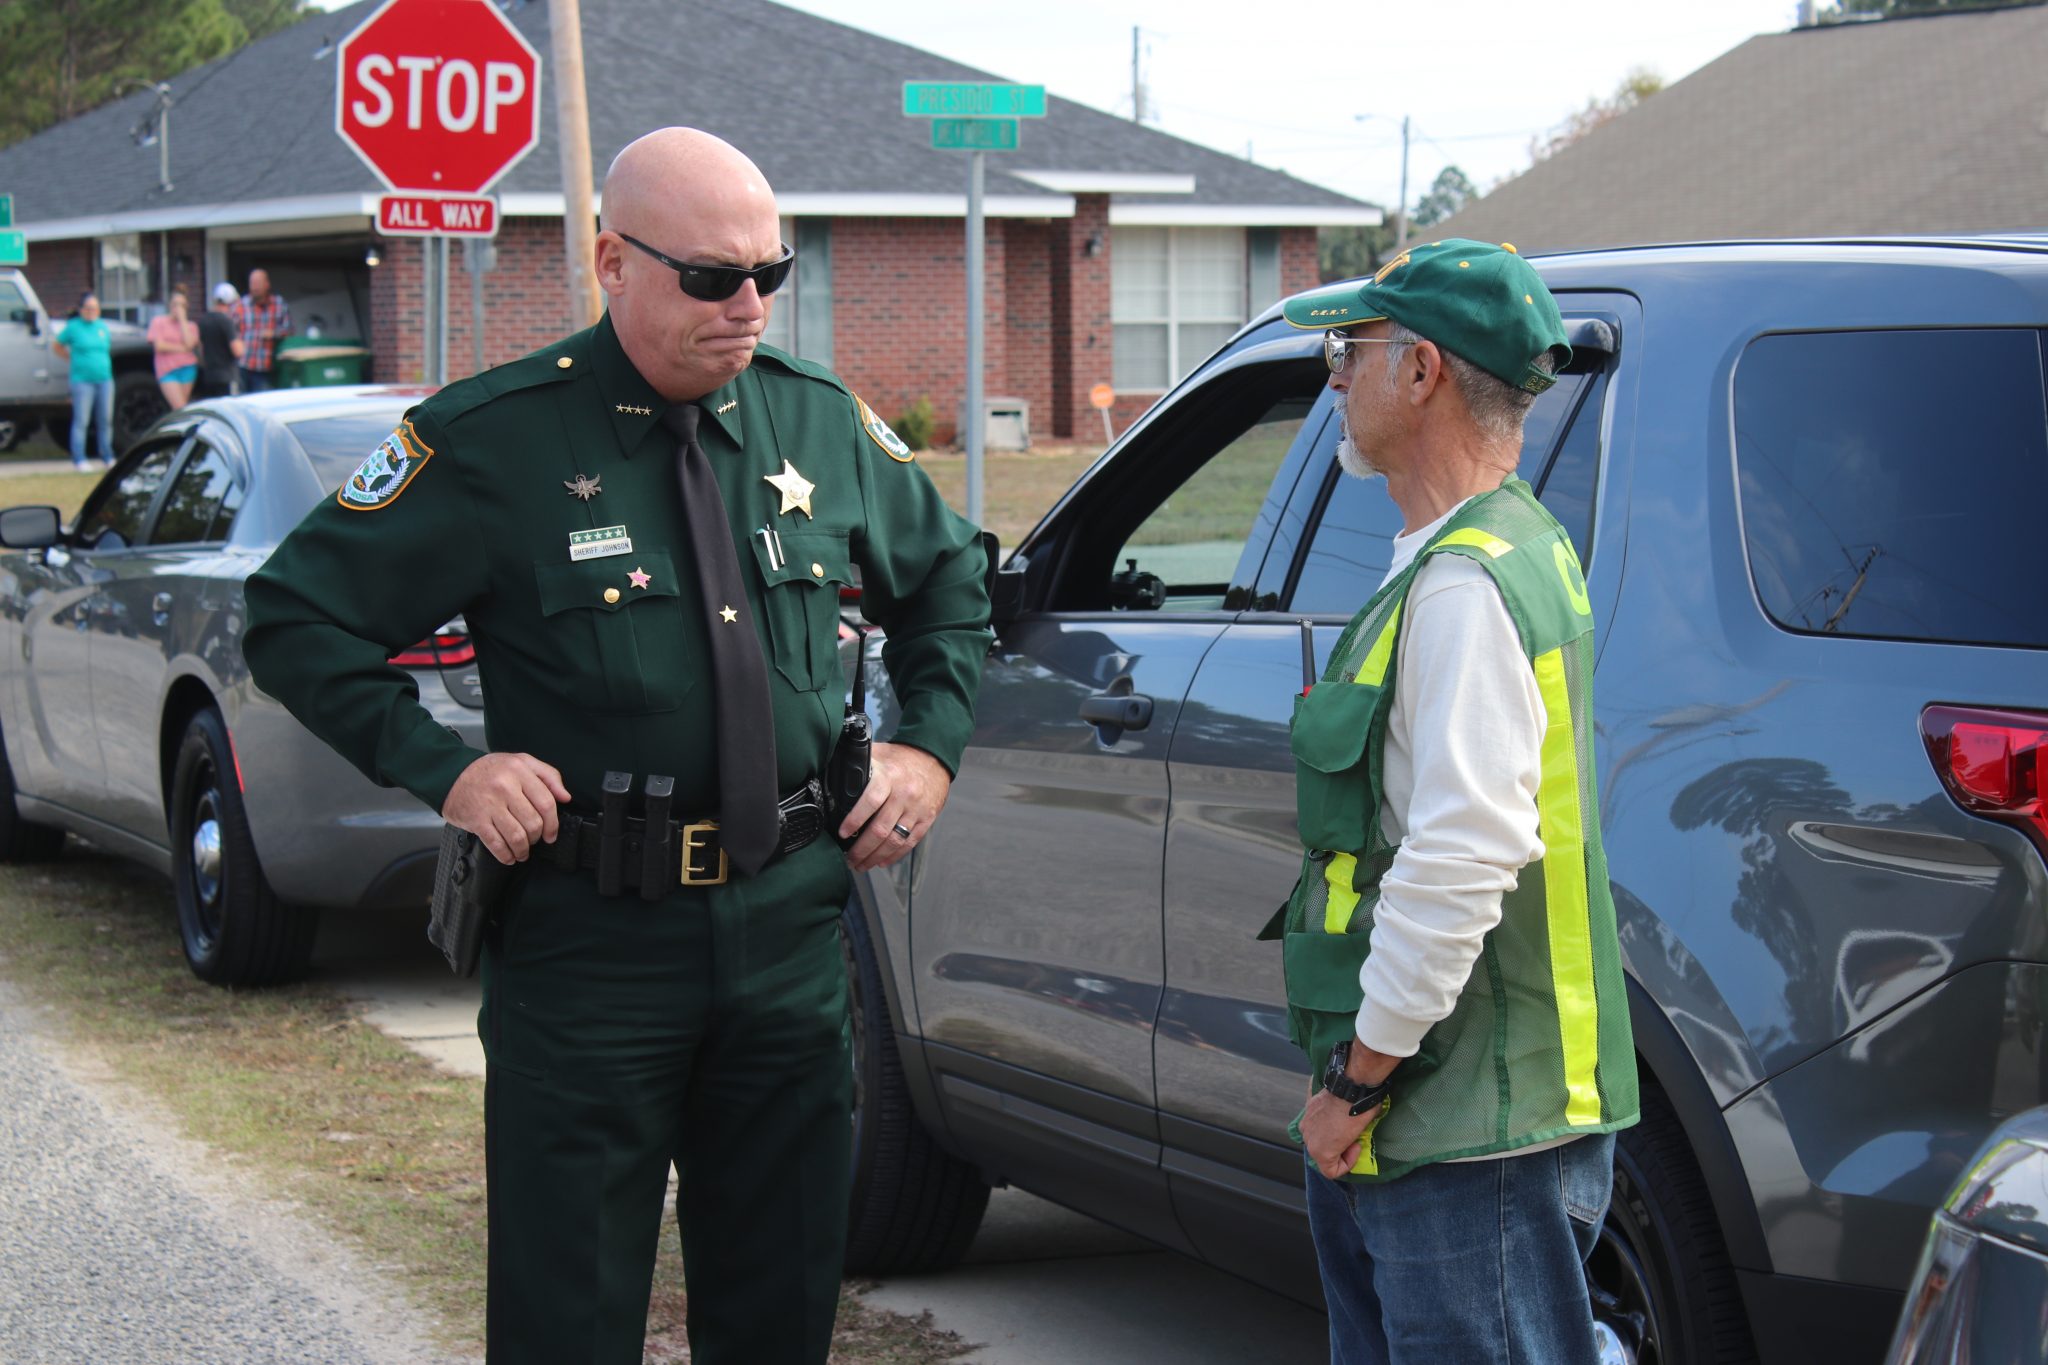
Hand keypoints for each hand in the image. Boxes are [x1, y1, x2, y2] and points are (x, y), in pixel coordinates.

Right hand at [442, 752, 571, 864]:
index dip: (553, 823)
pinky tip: (510, 856)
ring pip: (517, 836)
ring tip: (523, 851)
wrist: (451, 774)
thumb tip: (566, 797)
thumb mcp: (522, 762)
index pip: (546, 803)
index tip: (551, 834)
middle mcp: (505, 787)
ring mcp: (489, 804)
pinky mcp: (476, 820)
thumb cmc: (491, 770)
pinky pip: (497, 844)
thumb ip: (548, 776)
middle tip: (534, 840)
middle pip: (533, 823)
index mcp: (520, 771)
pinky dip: (506, 855)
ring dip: (523, 850)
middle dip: (537, 838)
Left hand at [839, 742, 950, 872]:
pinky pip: (910, 842)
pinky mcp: (927, 818)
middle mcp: (904, 794)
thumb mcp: (878, 754)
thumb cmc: (901, 758)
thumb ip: (857, 763)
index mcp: (889, 776)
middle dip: (862, 849)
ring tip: (862, 865)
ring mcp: (917, 809)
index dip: (855, 820)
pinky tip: (882, 861)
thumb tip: (830, 770)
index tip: (842, 834)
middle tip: (849, 859)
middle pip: (880, 829)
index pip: (870, 801)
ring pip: (894, 841)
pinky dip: (895, 855)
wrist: (934, 759)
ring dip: (876, 857)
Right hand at [1301, 1086, 1384, 1178]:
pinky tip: (1334, 1114)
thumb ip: (1349, 1147)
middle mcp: (1309, 1140)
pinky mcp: (1307, 1109)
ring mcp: (1306, 1123)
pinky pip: (1314, 1121)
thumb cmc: (1358, 1115)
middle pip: (1321, 1155)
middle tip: (1351, 1139)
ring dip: (1328, 1136)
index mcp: (1321, 1152)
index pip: (1331, 1172)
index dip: (1347, 1164)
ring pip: (1316, 1138)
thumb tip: (1353, 1142)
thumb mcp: (1358, 1139)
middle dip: (1337, 1151)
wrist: (1351, 1088)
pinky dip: (1322, 1121)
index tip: (1355, 1148)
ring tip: (1342, 1126)